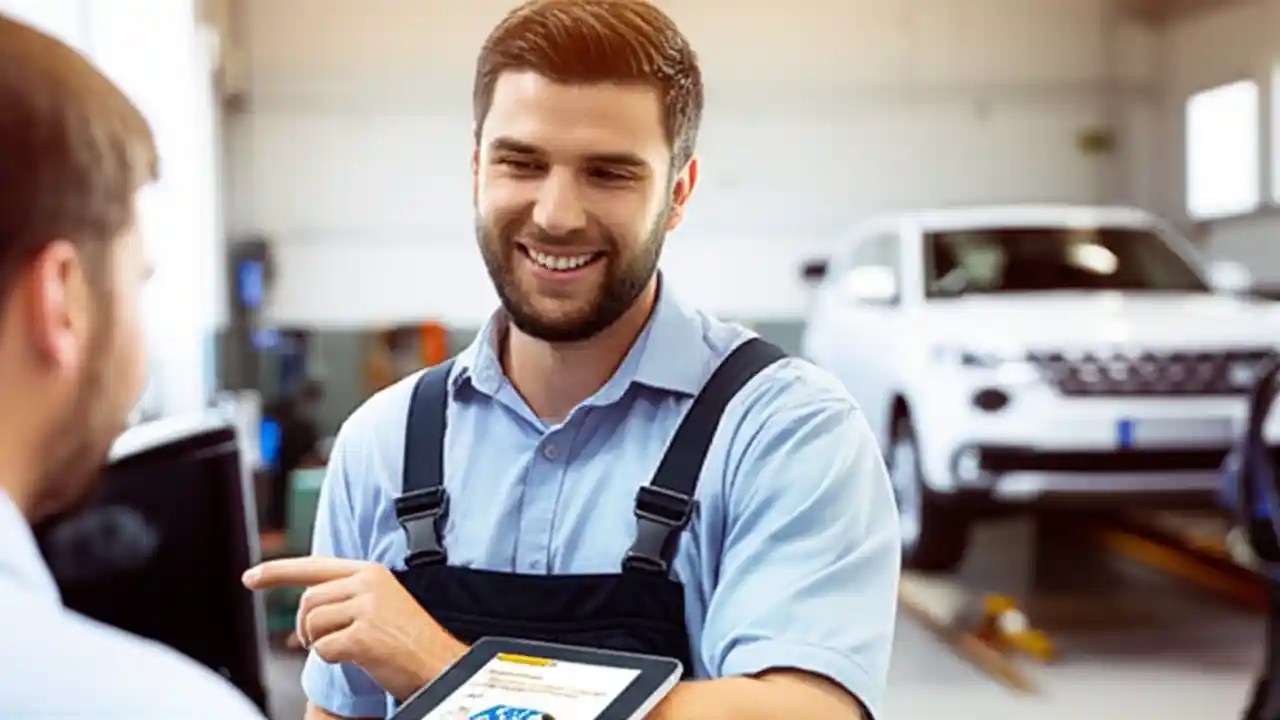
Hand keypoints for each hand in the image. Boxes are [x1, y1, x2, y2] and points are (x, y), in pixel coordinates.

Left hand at [242, 557, 466, 700]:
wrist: (440, 664)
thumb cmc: (409, 641)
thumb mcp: (380, 604)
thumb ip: (346, 597)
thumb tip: (305, 613)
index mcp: (370, 572)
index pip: (314, 566)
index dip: (277, 572)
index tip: (250, 578)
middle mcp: (368, 583)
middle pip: (308, 600)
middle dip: (307, 626)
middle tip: (323, 642)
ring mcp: (367, 608)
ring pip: (312, 624)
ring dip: (319, 644)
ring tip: (347, 649)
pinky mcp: (364, 636)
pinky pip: (323, 649)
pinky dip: (332, 659)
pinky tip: (357, 659)